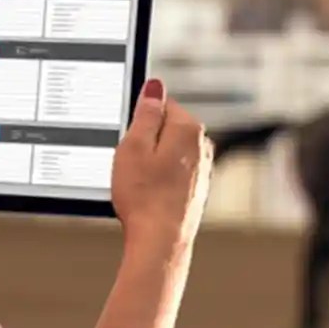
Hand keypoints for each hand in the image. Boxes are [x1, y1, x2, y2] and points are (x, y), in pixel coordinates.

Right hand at [112, 79, 212, 251]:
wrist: (161, 240)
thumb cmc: (145, 197)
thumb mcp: (134, 146)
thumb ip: (146, 112)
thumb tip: (154, 87)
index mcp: (188, 128)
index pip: (161, 103)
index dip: (138, 117)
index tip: (125, 134)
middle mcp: (202, 145)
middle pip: (166, 127)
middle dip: (145, 139)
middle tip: (129, 161)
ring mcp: (202, 169)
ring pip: (169, 151)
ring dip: (152, 161)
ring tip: (138, 182)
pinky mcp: (197, 189)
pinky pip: (173, 173)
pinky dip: (160, 179)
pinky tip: (148, 194)